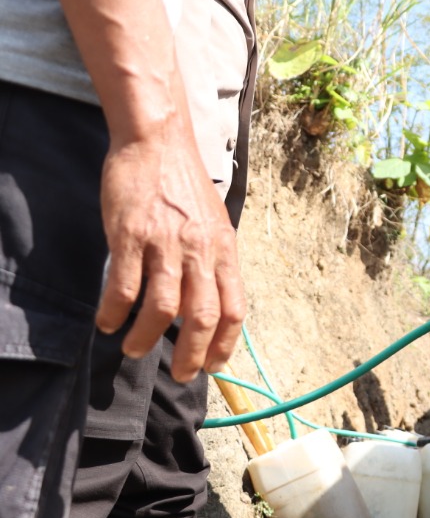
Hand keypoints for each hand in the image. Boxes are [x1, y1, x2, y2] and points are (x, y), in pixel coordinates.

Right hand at [96, 132, 244, 382]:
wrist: (158, 142)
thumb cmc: (184, 186)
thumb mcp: (214, 225)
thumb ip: (212, 262)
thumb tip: (204, 305)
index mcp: (225, 250)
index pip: (234, 309)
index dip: (225, 344)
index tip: (212, 365)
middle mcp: (200, 250)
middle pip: (203, 317)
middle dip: (191, 354)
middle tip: (179, 375)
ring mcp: (165, 243)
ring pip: (162, 308)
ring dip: (146, 338)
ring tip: (134, 351)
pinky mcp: (131, 235)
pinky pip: (124, 286)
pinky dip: (115, 312)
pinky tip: (107, 323)